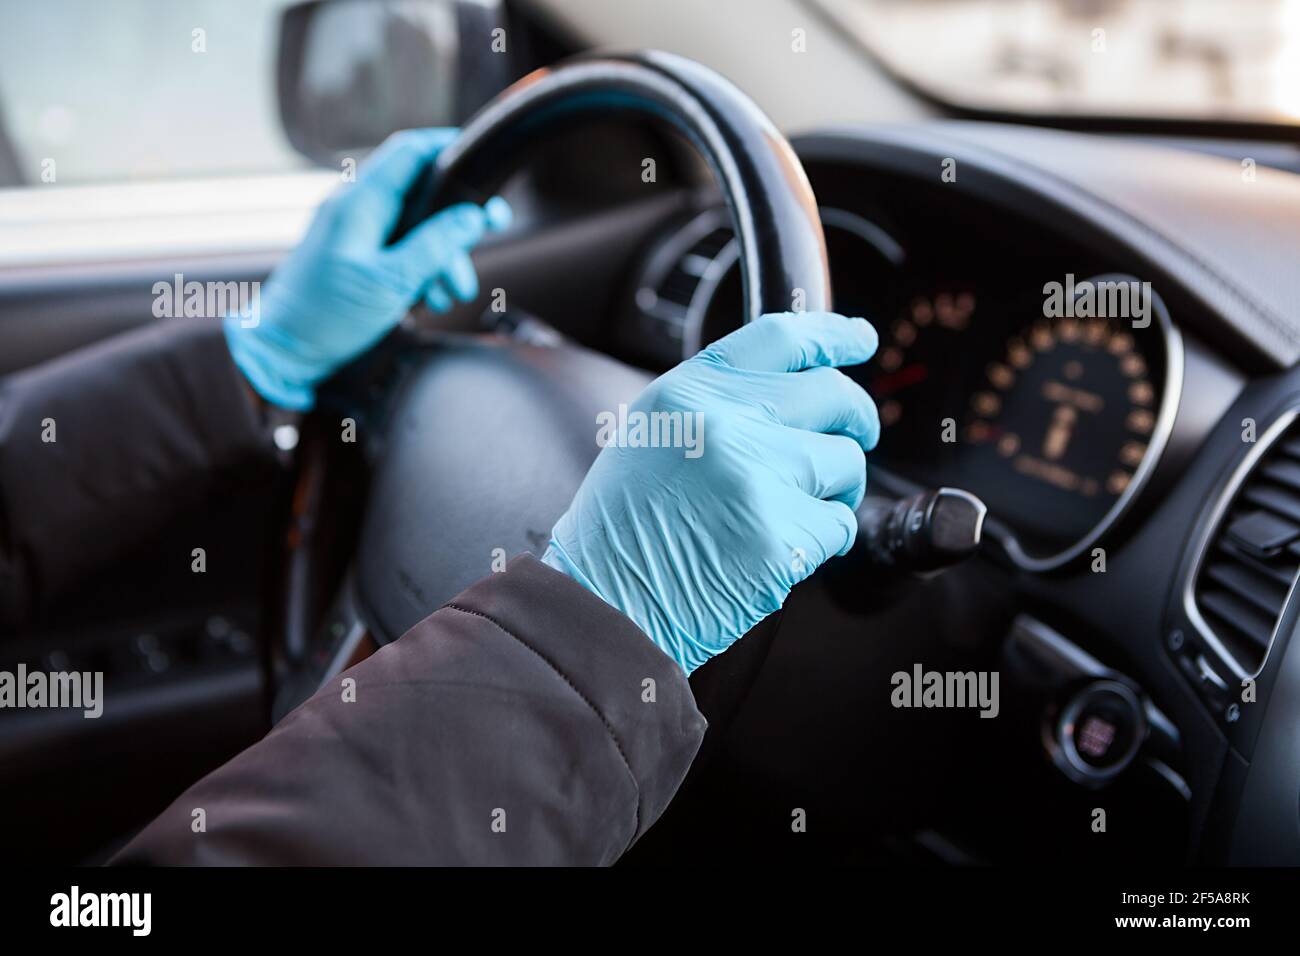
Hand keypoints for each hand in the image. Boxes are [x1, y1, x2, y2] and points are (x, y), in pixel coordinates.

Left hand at [225, 128, 510, 409]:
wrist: (284, 351)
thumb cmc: (327, 316)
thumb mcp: (391, 282)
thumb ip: (434, 245)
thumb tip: (472, 217)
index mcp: (359, 202)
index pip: (410, 152)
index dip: (448, 147)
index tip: (482, 160)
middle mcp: (356, 208)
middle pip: (421, 194)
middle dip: (457, 220)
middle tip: (489, 232)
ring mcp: (355, 231)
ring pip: (415, 226)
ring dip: (442, 255)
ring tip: (451, 293)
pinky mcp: (356, 255)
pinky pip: (400, 249)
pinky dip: (421, 268)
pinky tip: (429, 297)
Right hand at [542, 312, 879, 673]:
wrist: (605, 605)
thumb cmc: (624, 531)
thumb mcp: (653, 438)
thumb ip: (717, 406)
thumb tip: (789, 391)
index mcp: (689, 393)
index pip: (782, 339)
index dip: (833, 334)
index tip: (859, 341)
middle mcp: (724, 424)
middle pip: (831, 395)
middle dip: (855, 418)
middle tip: (854, 436)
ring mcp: (756, 479)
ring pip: (845, 462)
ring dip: (836, 488)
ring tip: (798, 511)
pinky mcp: (781, 537)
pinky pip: (838, 526)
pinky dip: (822, 541)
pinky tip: (781, 550)